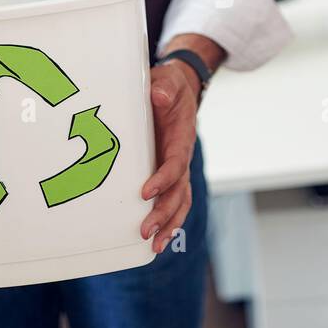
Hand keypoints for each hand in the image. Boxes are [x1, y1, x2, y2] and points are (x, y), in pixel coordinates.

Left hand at [140, 60, 199, 253]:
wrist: (177, 91)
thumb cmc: (169, 87)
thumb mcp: (168, 81)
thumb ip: (165, 88)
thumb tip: (159, 97)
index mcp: (181, 139)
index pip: (175, 164)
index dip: (163, 179)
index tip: (145, 193)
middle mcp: (182, 158)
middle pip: (178, 192)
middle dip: (164, 214)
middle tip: (145, 231)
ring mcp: (177, 169)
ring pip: (179, 203)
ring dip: (169, 225)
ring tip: (154, 246)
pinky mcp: (169, 175)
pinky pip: (174, 202)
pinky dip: (168, 222)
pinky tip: (156, 241)